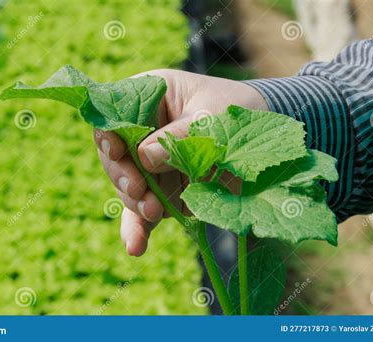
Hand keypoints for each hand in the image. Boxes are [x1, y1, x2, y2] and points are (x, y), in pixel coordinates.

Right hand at [94, 69, 267, 255]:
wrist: (264, 138)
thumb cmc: (238, 111)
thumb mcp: (214, 115)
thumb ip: (180, 135)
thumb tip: (143, 157)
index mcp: (148, 99)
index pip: (114, 116)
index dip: (109, 135)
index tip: (118, 153)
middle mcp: (142, 132)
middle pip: (116, 156)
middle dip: (123, 176)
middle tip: (138, 192)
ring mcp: (150, 163)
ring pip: (128, 186)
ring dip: (135, 204)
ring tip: (152, 213)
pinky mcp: (163, 188)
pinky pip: (145, 209)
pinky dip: (140, 228)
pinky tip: (136, 247)